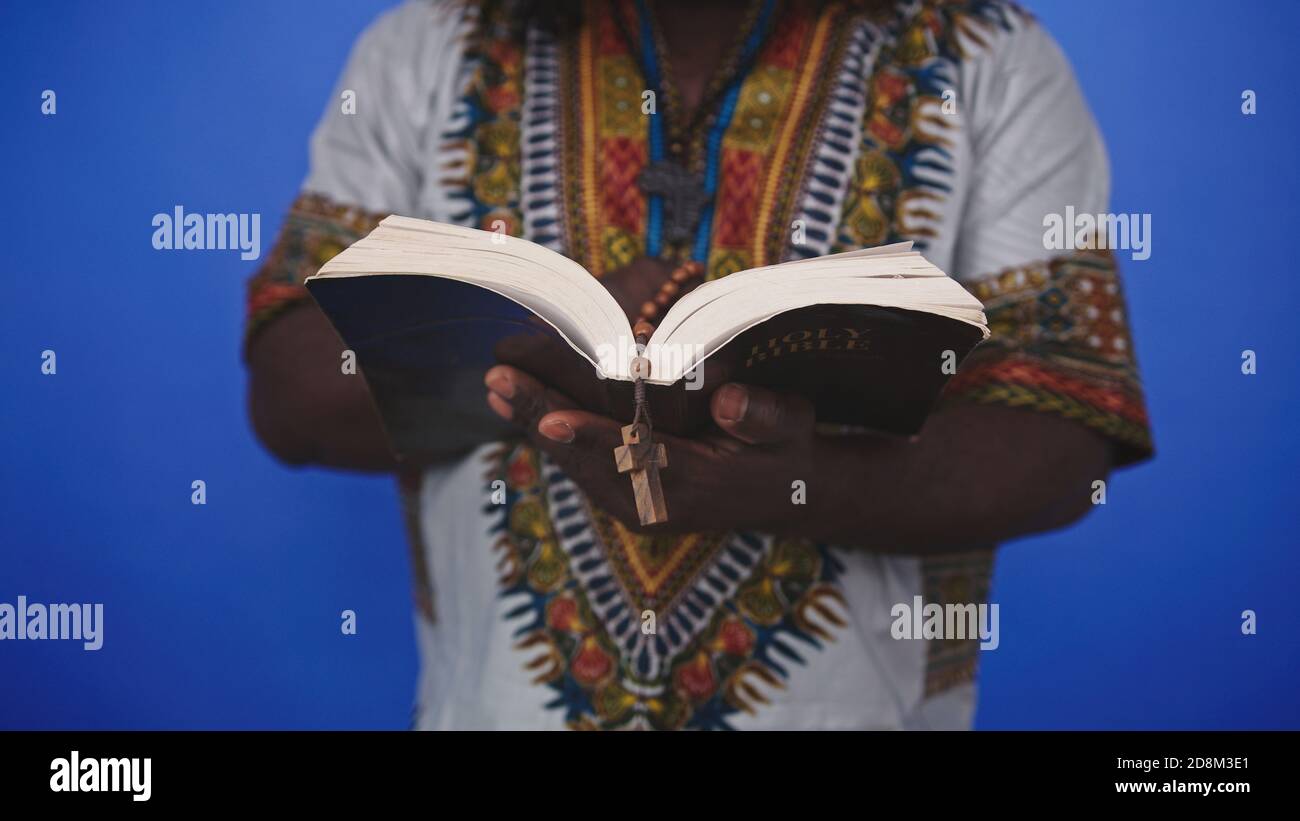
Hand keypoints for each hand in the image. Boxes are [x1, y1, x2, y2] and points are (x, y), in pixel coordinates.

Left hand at [484, 364, 828, 534]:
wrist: (783, 496)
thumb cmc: (785, 450)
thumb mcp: (791, 428)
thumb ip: (764, 415)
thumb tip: (730, 399)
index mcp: (693, 484)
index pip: (634, 458)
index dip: (590, 437)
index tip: (550, 419)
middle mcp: (654, 503)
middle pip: (587, 459)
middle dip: (539, 417)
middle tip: (496, 381)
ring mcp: (634, 504)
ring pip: (574, 462)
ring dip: (534, 422)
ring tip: (496, 385)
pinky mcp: (623, 495)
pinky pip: (578, 463)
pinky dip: (548, 431)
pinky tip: (518, 402)